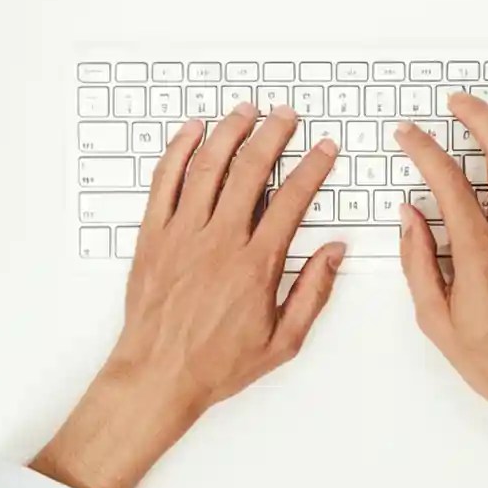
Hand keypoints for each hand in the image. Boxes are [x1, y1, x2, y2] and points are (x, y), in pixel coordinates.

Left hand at [32, 104, 343, 487]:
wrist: (157, 376)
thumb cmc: (216, 363)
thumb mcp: (282, 341)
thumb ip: (313, 293)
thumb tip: (334, 253)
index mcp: (255, 265)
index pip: (291, 200)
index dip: (312, 168)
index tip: (323, 150)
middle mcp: (219, 242)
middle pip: (250, 170)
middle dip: (273, 134)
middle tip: (286, 116)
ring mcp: (182, 235)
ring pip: (208, 166)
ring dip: (229, 131)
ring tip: (245, 111)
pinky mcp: (153, 236)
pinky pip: (164, 181)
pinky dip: (178, 150)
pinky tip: (192, 131)